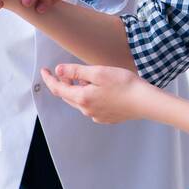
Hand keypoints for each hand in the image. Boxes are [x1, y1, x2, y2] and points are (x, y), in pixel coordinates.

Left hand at [40, 64, 156, 124]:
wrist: (144, 102)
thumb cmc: (124, 84)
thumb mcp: (98, 72)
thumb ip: (76, 71)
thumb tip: (59, 70)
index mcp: (82, 98)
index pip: (58, 88)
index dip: (49, 79)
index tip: (44, 71)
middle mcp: (86, 110)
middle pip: (68, 96)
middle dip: (63, 83)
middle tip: (65, 71)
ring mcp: (96, 115)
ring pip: (80, 102)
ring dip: (78, 90)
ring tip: (85, 78)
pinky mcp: (106, 118)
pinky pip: (92, 107)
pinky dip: (89, 97)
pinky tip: (100, 89)